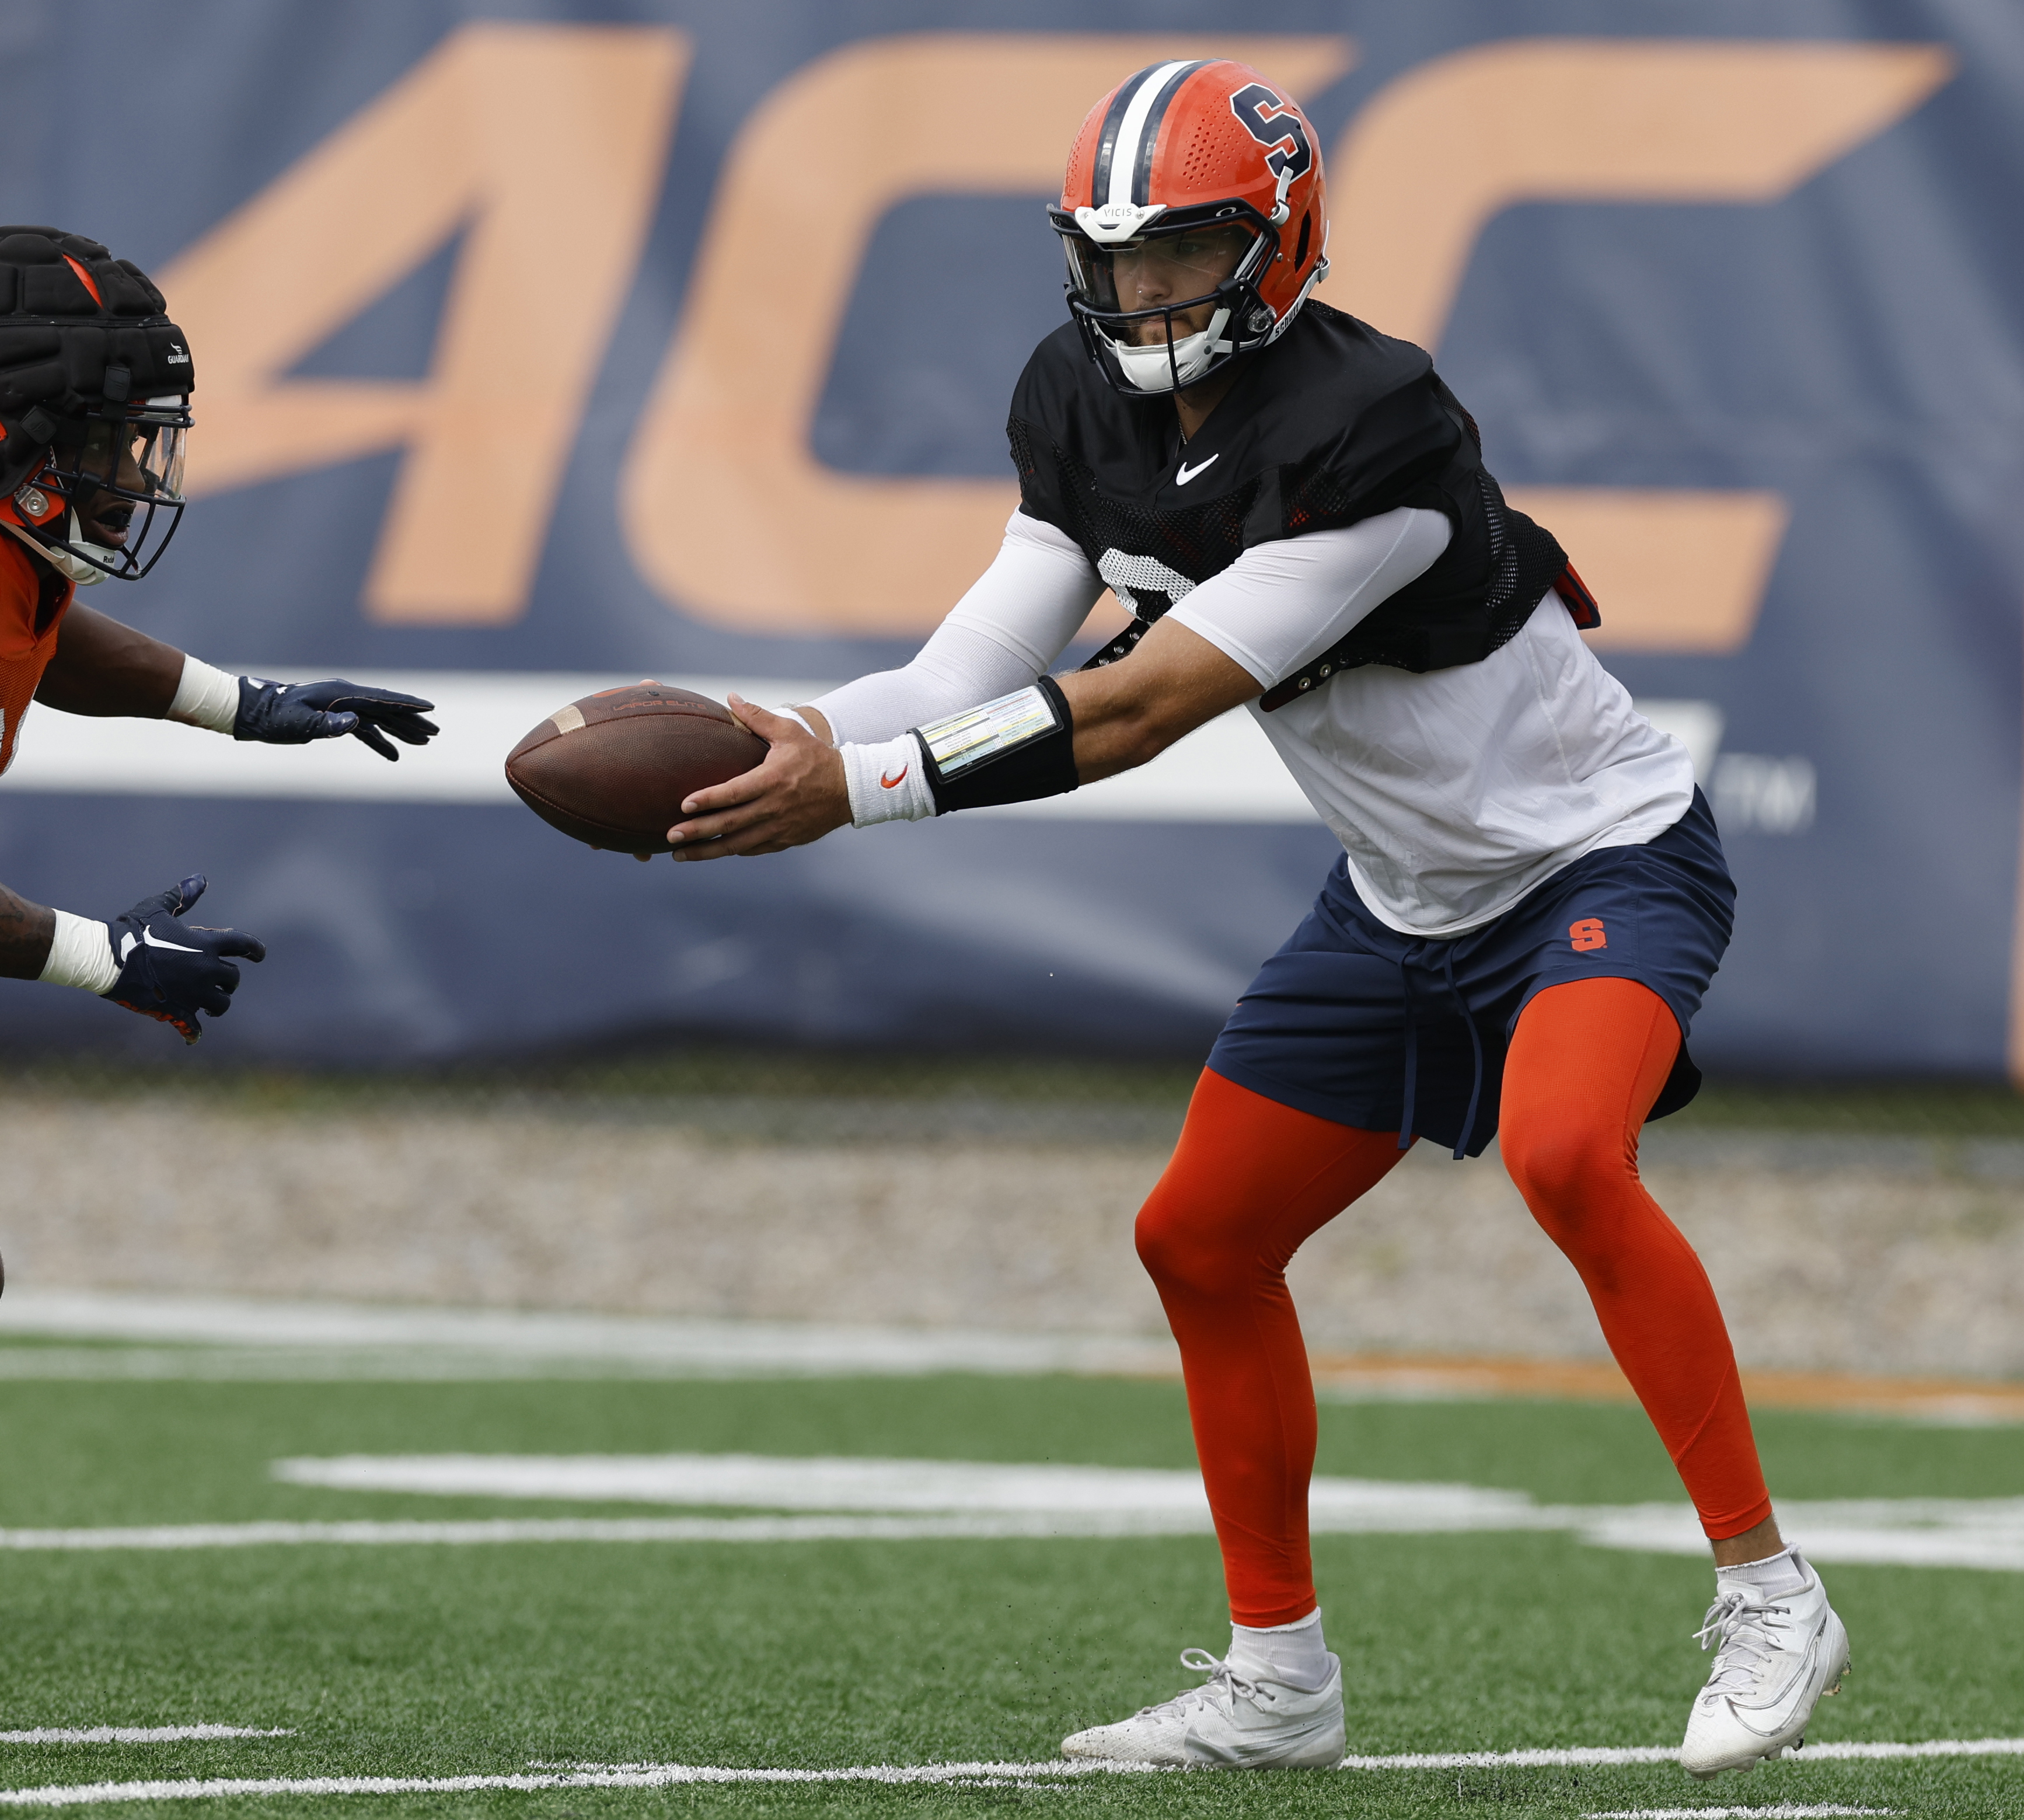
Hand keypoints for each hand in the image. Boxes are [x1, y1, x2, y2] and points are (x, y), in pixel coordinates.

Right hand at [102, 875, 265, 1044]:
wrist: (107, 958)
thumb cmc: (132, 930)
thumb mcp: (158, 908)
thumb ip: (182, 896)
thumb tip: (200, 879)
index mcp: (207, 944)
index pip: (244, 945)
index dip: (255, 950)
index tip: (260, 955)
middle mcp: (207, 969)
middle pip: (232, 978)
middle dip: (228, 979)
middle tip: (220, 981)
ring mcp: (194, 992)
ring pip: (221, 1003)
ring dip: (217, 1003)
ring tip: (209, 1005)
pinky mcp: (178, 1010)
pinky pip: (194, 1027)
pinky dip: (194, 1032)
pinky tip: (193, 1037)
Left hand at [235, 678, 438, 760]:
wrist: (254, 713)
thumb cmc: (275, 716)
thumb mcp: (300, 722)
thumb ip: (328, 723)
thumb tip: (356, 723)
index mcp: (342, 694)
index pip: (382, 699)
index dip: (408, 704)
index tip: (430, 708)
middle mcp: (346, 698)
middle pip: (387, 709)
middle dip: (412, 721)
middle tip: (435, 732)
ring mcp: (342, 708)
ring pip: (379, 719)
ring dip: (401, 730)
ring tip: (424, 742)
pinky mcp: (335, 719)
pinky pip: (365, 730)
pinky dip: (380, 742)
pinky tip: (394, 755)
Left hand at [660, 695, 849, 860]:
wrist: (851, 790)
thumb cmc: (817, 756)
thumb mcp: (789, 732)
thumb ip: (757, 717)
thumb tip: (730, 697)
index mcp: (773, 780)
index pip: (735, 793)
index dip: (709, 799)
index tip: (683, 804)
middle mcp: (775, 808)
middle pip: (730, 824)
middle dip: (698, 831)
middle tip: (671, 835)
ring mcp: (780, 828)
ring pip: (738, 844)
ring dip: (707, 850)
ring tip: (680, 854)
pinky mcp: (786, 840)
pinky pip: (753, 849)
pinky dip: (732, 851)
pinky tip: (712, 852)